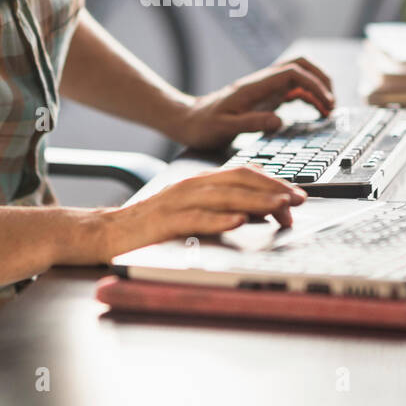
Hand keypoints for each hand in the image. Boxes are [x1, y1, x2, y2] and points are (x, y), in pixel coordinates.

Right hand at [103, 166, 307, 257]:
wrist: (107, 232)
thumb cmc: (153, 226)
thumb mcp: (192, 211)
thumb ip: (221, 207)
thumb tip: (258, 212)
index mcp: (200, 182)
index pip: (243, 173)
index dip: (272, 181)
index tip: (297, 194)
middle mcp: (191, 186)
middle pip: (238, 180)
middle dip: (272, 188)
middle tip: (299, 200)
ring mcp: (177, 202)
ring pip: (223, 196)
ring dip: (255, 200)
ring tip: (280, 206)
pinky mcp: (165, 222)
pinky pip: (196, 219)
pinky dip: (219, 219)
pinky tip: (238, 221)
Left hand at [167, 57, 335, 149]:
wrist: (188, 121)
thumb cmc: (203, 126)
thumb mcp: (224, 128)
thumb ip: (251, 123)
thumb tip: (279, 121)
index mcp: (254, 87)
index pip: (292, 72)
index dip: (313, 84)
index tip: (326, 103)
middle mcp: (262, 83)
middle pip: (300, 65)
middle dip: (321, 79)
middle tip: (332, 103)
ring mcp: (265, 89)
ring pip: (299, 76)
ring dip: (317, 88)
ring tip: (328, 110)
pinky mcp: (265, 98)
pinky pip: (293, 91)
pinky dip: (309, 98)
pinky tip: (315, 112)